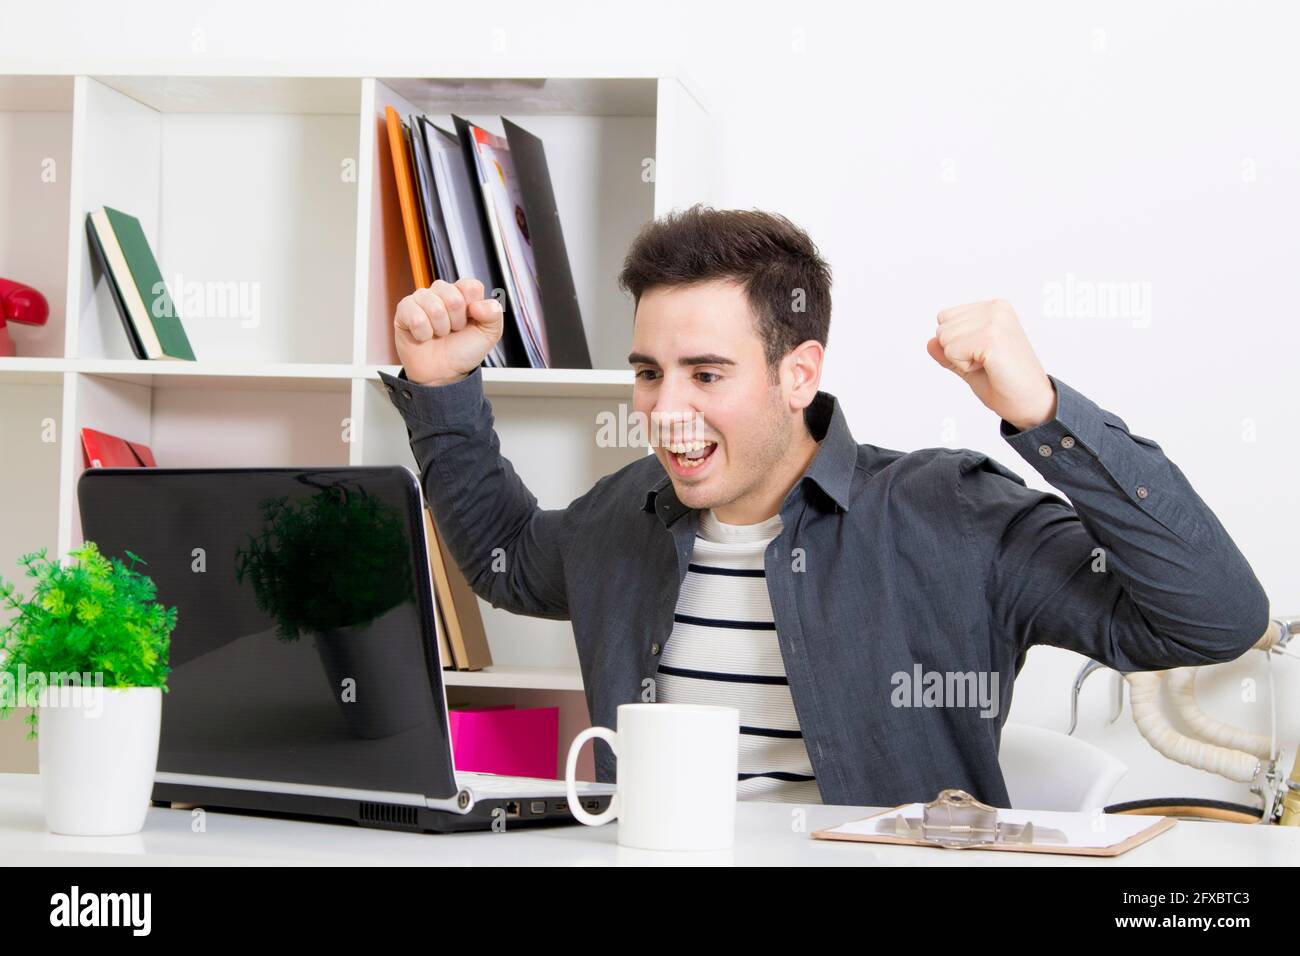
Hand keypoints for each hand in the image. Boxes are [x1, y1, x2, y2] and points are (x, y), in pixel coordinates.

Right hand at [393, 278, 503, 385]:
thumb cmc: (463, 351)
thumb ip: (494, 314)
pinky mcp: (404, 310)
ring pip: (434, 307)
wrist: (444, 374)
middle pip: (453, 297)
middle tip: (453, 331)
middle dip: (456, 322)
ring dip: (440, 328)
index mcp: (462, 293)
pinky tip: (424, 337)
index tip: (470, 322)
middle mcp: (441, 292)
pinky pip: (414, 316)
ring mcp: (421, 299)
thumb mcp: (489, 334)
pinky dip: (423, 333)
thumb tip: (478, 305)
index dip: (473, 309)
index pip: (470, 286)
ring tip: (439, 334)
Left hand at [926, 299, 1056, 430]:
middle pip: (941, 328)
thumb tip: (930, 342)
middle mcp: (995, 308)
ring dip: (962, 360)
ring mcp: (995, 320)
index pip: (944, 318)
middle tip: (988, 363)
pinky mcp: (991, 337)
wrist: (1031, 403)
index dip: (956, 344)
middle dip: (957, 352)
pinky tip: (990, 368)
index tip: (984, 355)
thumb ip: (949, 351)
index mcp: (993, 308)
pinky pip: (952, 351)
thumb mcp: (969, 364)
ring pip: (944, 339)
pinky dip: (965, 367)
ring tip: (990, 365)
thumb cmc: (1005, 384)